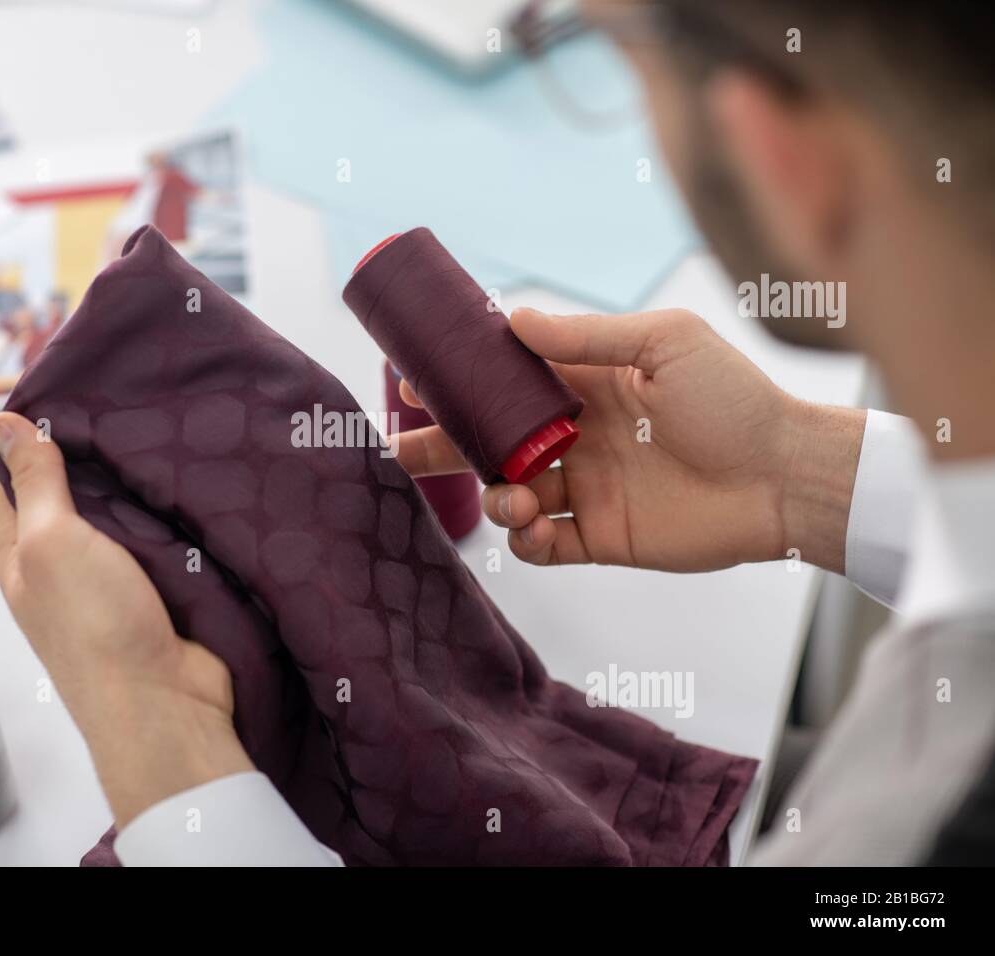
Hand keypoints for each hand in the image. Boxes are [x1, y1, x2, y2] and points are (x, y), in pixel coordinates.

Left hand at [0, 412, 253, 826]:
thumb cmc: (96, 628)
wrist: (167, 702)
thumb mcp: (53, 542)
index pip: (13, 482)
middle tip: (120, 395)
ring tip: (157, 424)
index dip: (25, 435)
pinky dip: (172, 510)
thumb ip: (35, 483)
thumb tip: (2, 424)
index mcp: (23, 557)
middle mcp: (65, 567)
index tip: (56, 387)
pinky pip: (163, 537)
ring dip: (135, 480)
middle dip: (89, 451)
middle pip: (72, 494)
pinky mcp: (161, 589)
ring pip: (121, 514)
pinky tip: (187, 477)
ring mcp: (115, 581)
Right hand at [393, 308, 864, 572]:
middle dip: (446, 446)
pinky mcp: (604, 537)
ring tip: (511, 499)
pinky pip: (547, 546)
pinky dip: (527, 543)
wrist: (786, 477)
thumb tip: (516, 320)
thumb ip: (588, 337)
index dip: (462, 385)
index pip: (508, 384)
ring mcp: (589, 489)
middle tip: (404, 449)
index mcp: (588, 387)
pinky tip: (533, 530)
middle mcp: (579, 437)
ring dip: (494, 499)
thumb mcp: (665, 344)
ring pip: (512, 495)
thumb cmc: (735, 399)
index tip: (416, 381)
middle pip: (494, 443)